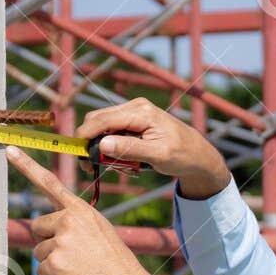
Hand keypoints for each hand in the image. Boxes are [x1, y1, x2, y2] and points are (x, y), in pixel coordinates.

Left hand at [6, 146, 175, 274]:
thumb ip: (74, 223)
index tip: (9, 150)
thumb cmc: (115, 261)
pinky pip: (43, 270)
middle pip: (39, 227)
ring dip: (54, 262)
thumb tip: (45, 230)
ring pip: (40, 251)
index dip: (27, 166)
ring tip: (79, 268)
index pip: (50, 183)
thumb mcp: (99, 230)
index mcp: (81, 210)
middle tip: (73, 254)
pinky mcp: (55, 262)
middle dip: (49, 241)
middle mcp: (68, 221)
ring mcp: (61, 241)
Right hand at [77, 97, 230, 197]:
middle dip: (91, 143)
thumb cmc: (182, 155)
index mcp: (141, 112)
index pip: (103, 120)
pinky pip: (114, 131)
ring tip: (123, 168)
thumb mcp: (158, 155)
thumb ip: (130, 149)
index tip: (77, 154)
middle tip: (90, 167)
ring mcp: (134, 112)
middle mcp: (135, 107)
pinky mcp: (134, 120)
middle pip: (98, 120)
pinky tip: (128, 162)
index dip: (85, 135)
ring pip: (104, 126)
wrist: (198, 155)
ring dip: (105, 148)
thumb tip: (102, 144)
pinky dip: (115, 147)